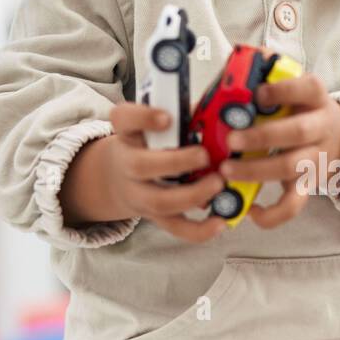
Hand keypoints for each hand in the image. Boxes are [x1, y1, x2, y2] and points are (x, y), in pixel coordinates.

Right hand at [102, 102, 229, 242]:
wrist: (118, 178)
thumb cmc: (148, 144)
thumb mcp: (153, 126)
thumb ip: (183, 116)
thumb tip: (221, 110)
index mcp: (128, 133)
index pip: (123, 119)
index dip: (143, 118)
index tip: (167, 117)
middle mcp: (127, 164)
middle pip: (139, 166)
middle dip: (175, 162)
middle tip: (205, 156)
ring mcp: (139, 194)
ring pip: (159, 201)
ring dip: (192, 195)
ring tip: (219, 183)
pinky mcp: (154, 216)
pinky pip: (174, 228)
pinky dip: (199, 230)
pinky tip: (221, 222)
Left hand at [218, 74, 339, 229]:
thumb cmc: (300, 106)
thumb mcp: (293, 84)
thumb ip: (268, 71)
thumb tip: (242, 55)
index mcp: (314, 96)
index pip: (306, 88)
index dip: (282, 91)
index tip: (257, 93)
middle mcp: (319, 126)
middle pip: (297, 132)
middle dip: (262, 136)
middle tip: (231, 140)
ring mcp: (316, 157)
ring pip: (292, 167)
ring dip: (257, 171)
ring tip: (226, 170)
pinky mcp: (309, 184)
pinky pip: (295, 204)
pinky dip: (274, 213)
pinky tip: (251, 210)